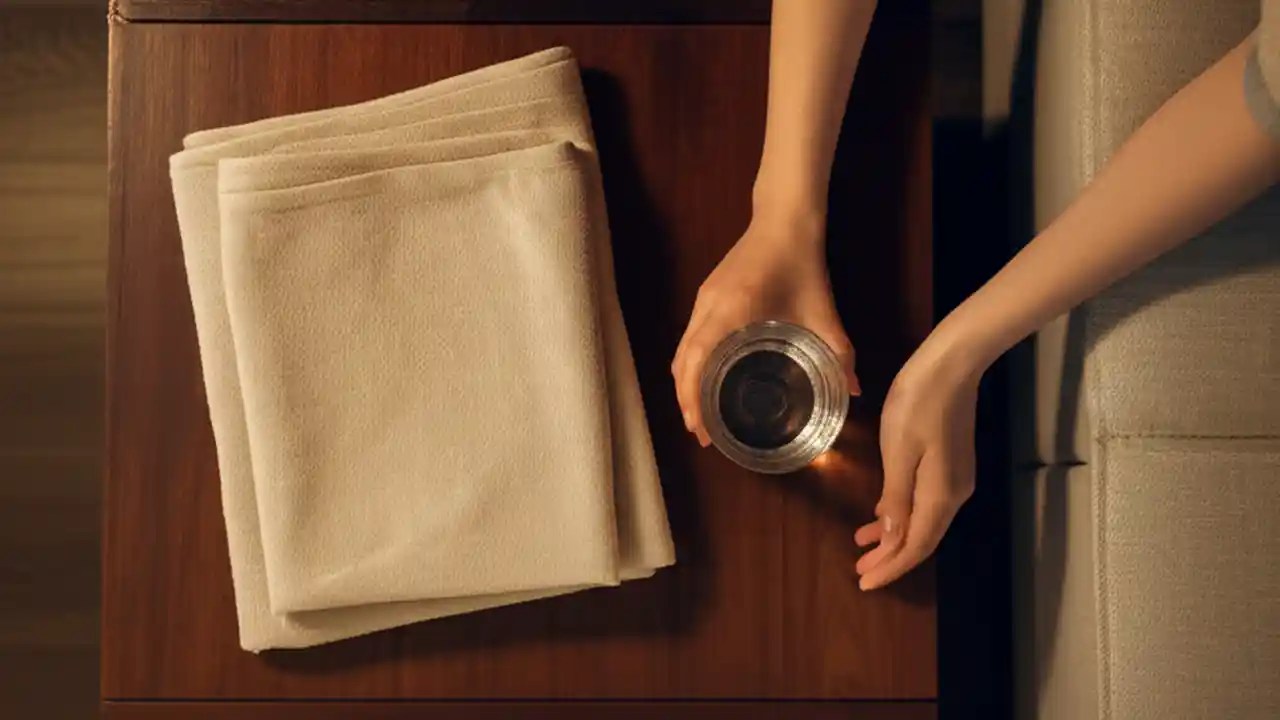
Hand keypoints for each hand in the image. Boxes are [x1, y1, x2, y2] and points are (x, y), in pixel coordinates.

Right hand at [672, 211, 859, 446]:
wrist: (784, 219)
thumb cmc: (802, 263)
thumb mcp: (823, 311)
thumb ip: (839, 352)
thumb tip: (854, 390)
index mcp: (730, 310)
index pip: (696, 359)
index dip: (691, 397)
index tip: (698, 428)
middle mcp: (707, 306)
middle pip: (681, 361)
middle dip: (686, 400)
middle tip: (701, 435)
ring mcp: (702, 300)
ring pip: (682, 350)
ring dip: (686, 383)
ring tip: (700, 416)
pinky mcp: (706, 296)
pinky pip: (689, 338)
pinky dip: (692, 365)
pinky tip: (707, 380)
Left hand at [854, 335, 980, 589]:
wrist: (951, 365)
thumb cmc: (917, 404)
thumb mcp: (899, 452)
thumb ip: (897, 497)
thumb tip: (895, 538)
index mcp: (940, 496)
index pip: (915, 546)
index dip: (891, 568)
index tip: (865, 584)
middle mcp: (952, 494)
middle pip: (920, 538)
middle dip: (889, 558)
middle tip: (859, 571)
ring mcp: (953, 478)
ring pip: (920, 520)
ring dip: (892, 536)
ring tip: (861, 548)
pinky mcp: (948, 462)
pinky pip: (922, 501)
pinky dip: (900, 512)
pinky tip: (880, 514)